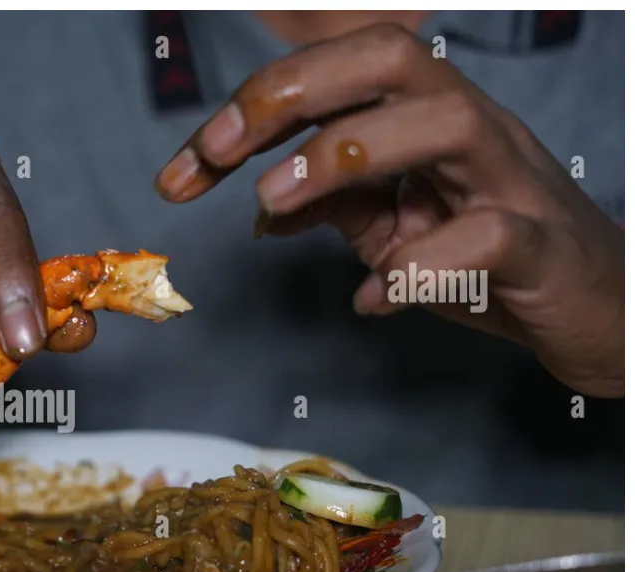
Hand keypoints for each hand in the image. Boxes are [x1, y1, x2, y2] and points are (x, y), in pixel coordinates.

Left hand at [156, 24, 623, 397]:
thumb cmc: (489, 258)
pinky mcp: (540, 245)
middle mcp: (470, 130)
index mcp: (424, 118)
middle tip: (216, 151)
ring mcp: (510, 181)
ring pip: (444, 120)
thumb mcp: (393, 228)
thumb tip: (260, 201)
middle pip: (389, 58)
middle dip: (290, 93)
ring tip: (277, 202)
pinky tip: (373, 299)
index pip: (335, 74)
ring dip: (347, 153)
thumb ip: (334, 205)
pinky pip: (485, 238)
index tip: (182, 169)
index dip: (251, 107)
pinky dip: (417, 267)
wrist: (597, 309)